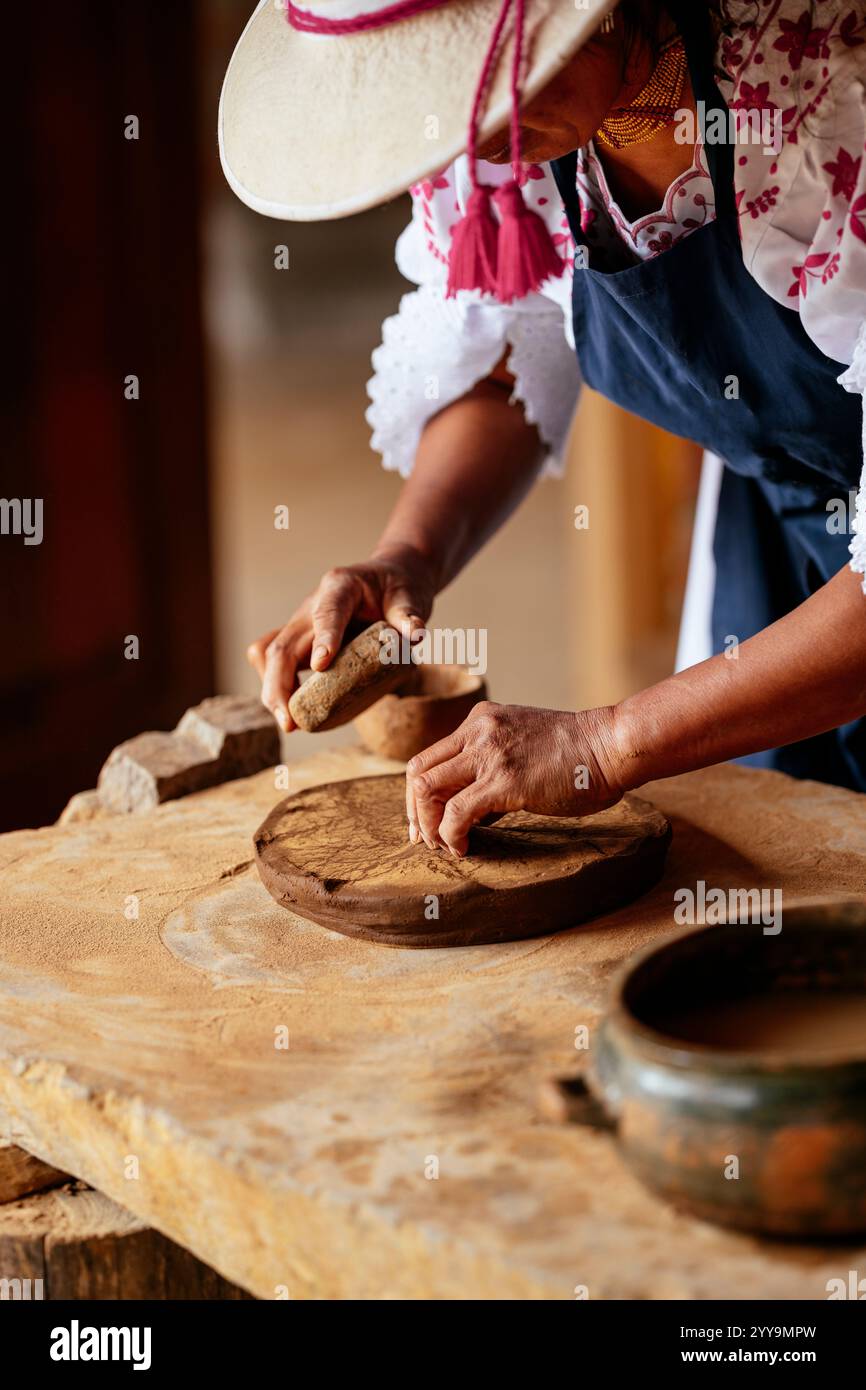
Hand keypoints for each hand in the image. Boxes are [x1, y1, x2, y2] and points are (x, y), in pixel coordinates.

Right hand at [246, 545, 435, 729]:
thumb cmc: (397, 588)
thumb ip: (409, 615)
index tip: (320, 666)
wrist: (389, 580)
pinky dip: (279, 687)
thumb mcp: (409, 596)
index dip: (322, 638)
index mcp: (339, 587)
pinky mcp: (301, 642)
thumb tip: (415, 636)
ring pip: (271, 656)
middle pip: (283, 645)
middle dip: (280, 685)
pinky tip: (294, 713)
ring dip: (274, 690)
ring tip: (290, 723)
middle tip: (291, 722)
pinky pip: (277, 663)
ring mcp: (302, 624)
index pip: (326, 612)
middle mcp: (312, 606)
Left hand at [405, 702, 625, 855]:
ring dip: (428, 824)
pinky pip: (456, 812)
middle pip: (418, 771)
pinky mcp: (504, 780)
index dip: (419, 794)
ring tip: (442, 846)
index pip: (430, 756)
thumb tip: (470, 809)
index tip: (425, 821)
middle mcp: (478, 731)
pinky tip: (463, 848)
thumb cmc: (576, 754)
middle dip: (414, 810)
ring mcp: (489, 754)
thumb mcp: (522, 744)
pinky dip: (450, 835)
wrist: (609, 746)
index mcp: (480, 720)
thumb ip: (492, 766)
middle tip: (424, 839)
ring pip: (427, 789)